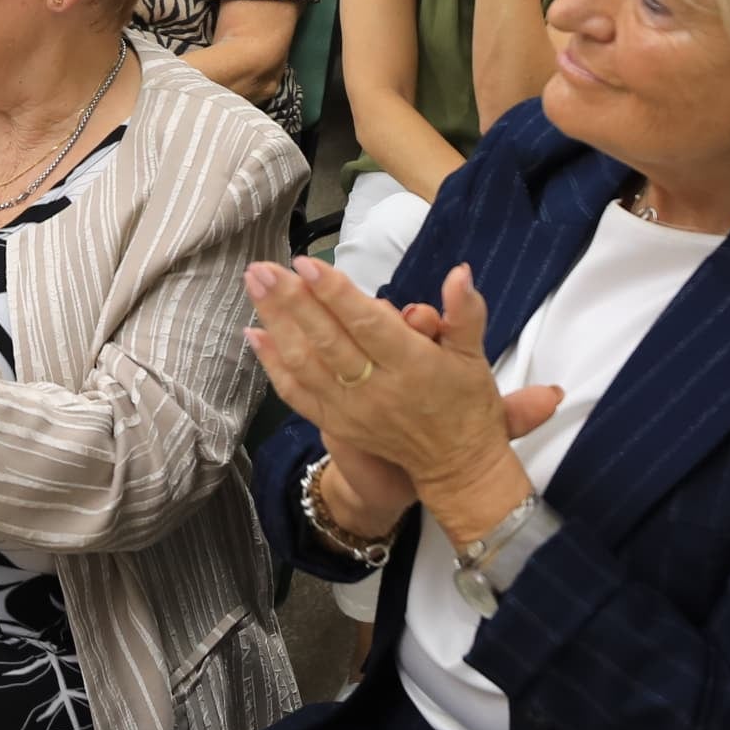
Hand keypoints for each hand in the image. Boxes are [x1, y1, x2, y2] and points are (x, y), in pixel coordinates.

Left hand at [244, 259, 559, 545]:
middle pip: (327, 340)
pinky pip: (297, 393)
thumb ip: (465, 312)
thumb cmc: (466, 403)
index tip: (306, 263)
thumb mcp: (475, 356)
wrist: (455, 465)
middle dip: (291, 300)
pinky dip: (273, 363)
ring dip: (276, 322)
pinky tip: (254, 333)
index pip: (367, 324)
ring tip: (254, 285)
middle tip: (263, 268)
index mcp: (413, 365)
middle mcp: (377, 388)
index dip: (334, 293)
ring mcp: (351, 409)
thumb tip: (460, 272)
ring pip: (305, 362)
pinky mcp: (335, 423)